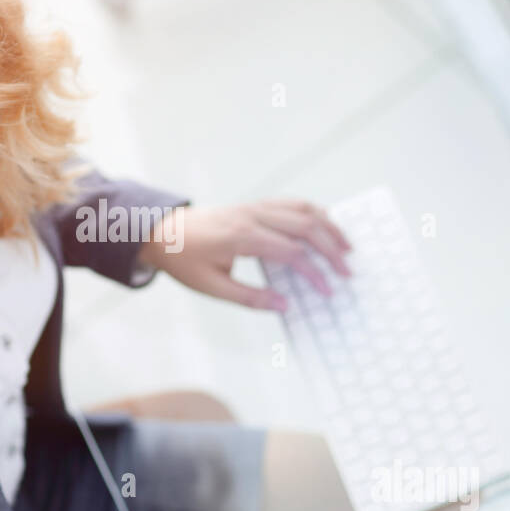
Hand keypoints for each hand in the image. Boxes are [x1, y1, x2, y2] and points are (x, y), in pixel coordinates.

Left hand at [137, 200, 350, 310]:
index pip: (291, 253)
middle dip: (331, 249)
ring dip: (329, 226)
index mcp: (242, 237)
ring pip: (303, 209)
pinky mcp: (254, 204)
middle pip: (305, 226)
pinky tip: (326, 228)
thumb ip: (249, 298)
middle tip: (347, 271)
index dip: (314, 272)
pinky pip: (291, 203)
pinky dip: (314, 214)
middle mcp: (252, 216)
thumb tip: (285, 306)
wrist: (161, 231)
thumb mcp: (212, 287)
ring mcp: (254, 206)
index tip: (328, 291)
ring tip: (348, 246)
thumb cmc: (185, 261)